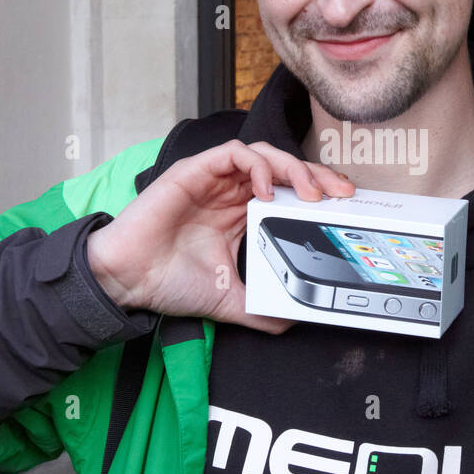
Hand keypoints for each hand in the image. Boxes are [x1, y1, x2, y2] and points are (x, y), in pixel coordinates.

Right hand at [85, 140, 354, 333]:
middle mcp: (232, 192)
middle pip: (285, 168)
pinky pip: (234, 153)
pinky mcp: (194, 170)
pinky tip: (266, 191)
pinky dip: (257, 166)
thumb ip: (263, 308)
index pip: (290, 190)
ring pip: (264, 153)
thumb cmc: (169, 282)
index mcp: (243, 213)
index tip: (345, 207)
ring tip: (309, 193)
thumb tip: (296, 320)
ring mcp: (214, 179)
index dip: (319, 192)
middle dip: (317, 176)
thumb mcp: (231, 301)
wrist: (128, 282)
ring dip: (292, 168)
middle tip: (341, 194)